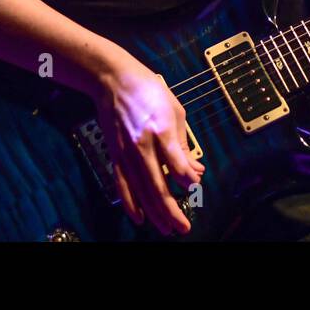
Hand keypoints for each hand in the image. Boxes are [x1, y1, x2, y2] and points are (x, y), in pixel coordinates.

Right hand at [93, 55, 205, 235]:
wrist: (113, 80)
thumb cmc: (149, 91)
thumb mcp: (174, 110)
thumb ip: (183, 143)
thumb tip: (195, 170)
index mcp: (162, 130)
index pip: (177, 164)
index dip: (187, 179)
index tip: (195, 185)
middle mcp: (143, 145)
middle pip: (158, 186)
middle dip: (172, 211)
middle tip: (183, 228)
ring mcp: (126, 152)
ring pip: (141, 191)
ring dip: (155, 214)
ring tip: (168, 229)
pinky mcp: (115, 155)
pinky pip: (122, 185)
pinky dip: (130, 204)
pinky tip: (140, 218)